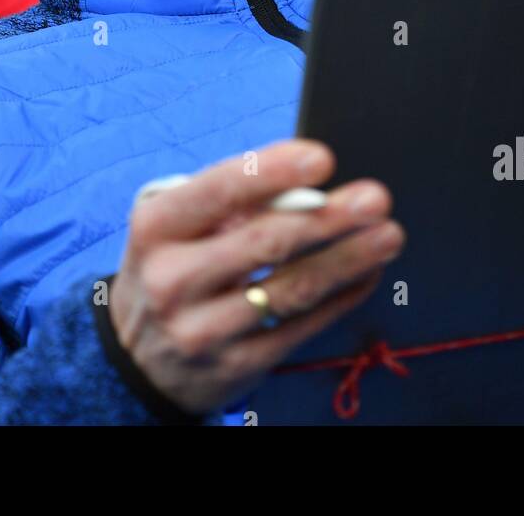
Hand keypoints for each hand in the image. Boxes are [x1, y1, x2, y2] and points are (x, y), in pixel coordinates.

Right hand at [108, 140, 402, 415]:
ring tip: (387, 235)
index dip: (273, 172)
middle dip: (328, 217)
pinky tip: (366, 273)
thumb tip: (305, 182)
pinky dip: (341, 297)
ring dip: (347, 259)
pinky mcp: (235, 365)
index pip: (219, 192)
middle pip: (264, 242)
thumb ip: (228, 202)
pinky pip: (301, 327)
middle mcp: (172, 279)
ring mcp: (203, 329)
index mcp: (156, 228)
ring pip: (290, 289)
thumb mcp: (175, 227)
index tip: (322, 158)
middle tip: (374, 198)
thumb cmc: (171, 267)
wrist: (135, 359)